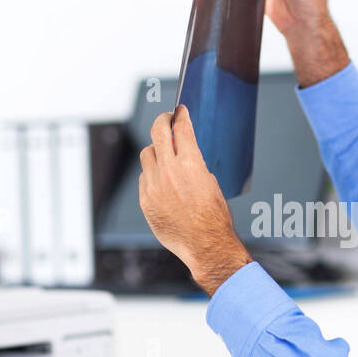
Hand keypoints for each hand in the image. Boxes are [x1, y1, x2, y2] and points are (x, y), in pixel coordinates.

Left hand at [138, 105, 251, 294]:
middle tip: (165, 119)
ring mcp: (154, 186)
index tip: (179, 111)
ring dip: (155, 151)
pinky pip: (144, 178)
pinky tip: (161, 183)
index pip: (181, 129)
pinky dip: (151, 176)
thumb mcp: (212, 184)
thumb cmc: (214, 218)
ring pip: (147, 155)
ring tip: (163, 156)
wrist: (205, 245)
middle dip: (162, 121)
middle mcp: (169, 172)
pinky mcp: (145, 200)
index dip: (180, 116)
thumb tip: (184, 156)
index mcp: (190, 164)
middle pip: (157, 133)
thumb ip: (194, 165)